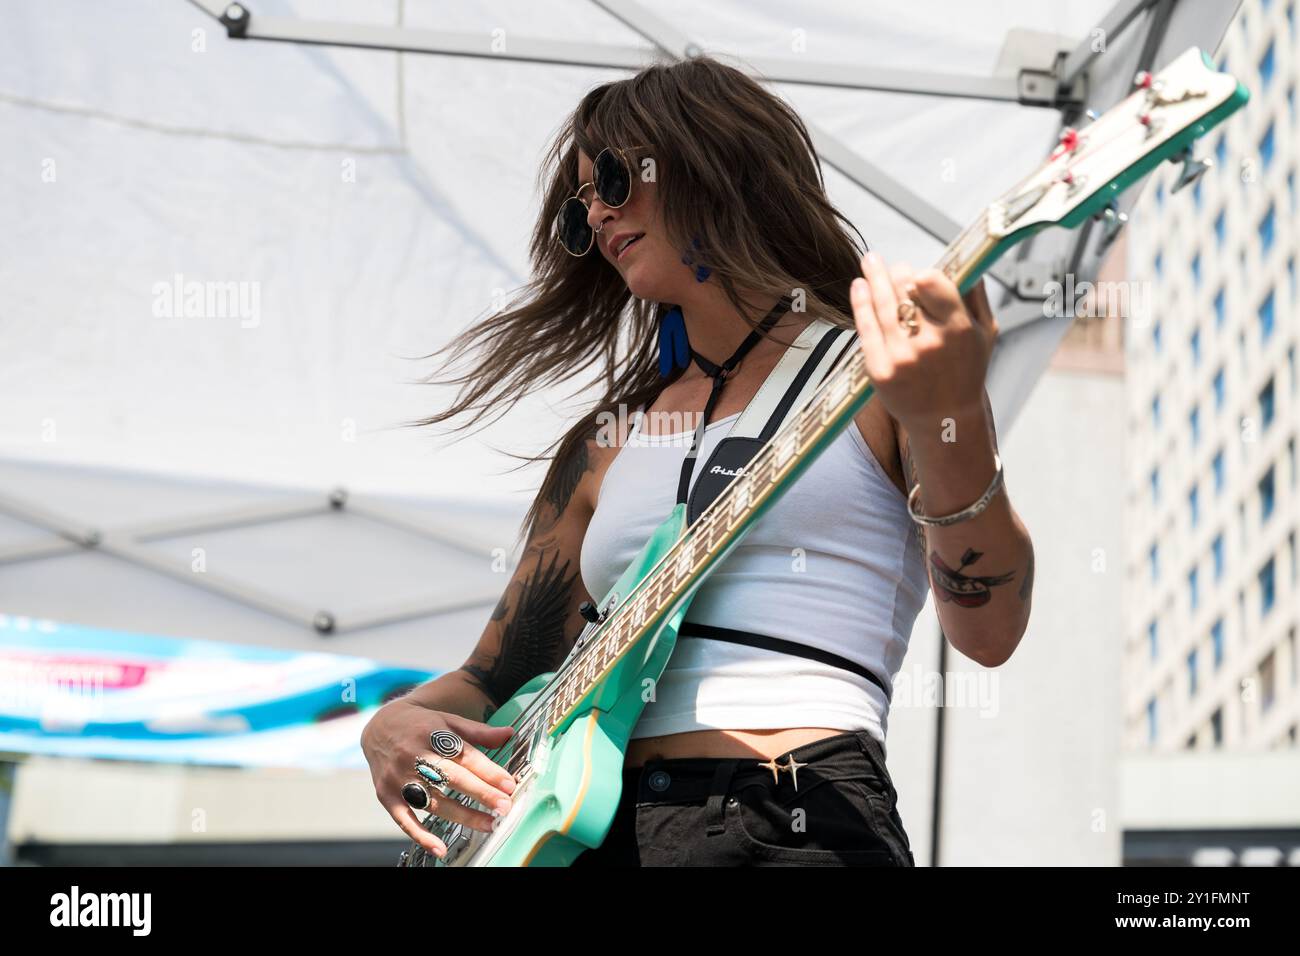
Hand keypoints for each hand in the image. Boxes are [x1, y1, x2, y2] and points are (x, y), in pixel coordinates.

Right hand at [360, 696, 516, 857]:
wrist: (377, 726)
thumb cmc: (420, 725)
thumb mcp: (448, 720)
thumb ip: (478, 732)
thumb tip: (509, 734)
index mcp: (432, 733)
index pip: (465, 755)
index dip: (488, 771)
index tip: (509, 785)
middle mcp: (413, 755)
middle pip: (452, 778)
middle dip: (481, 793)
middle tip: (504, 806)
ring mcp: (398, 777)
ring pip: (434, 801)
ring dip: (463, 816)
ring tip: (488, 824)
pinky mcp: (386, 795)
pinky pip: (404, 819)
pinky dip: (421, 835)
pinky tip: (440, 848)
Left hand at [849, 252, 997, 432]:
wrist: (946, 421)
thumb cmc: (966, 374)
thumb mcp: (984, 335)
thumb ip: (977, 298)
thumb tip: (967, 264)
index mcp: (957, 329)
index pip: (932, 283)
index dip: (921, 275)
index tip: (917, 274)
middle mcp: (929, 342)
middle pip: (903, 291)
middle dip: (895, 273)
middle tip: (889, 265)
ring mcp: (902, 357)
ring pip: (882, 305)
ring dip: (874, 277)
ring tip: (870, 260)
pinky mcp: (880, 371)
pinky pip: (866, 328)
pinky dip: (860, 302)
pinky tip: (859, 286)